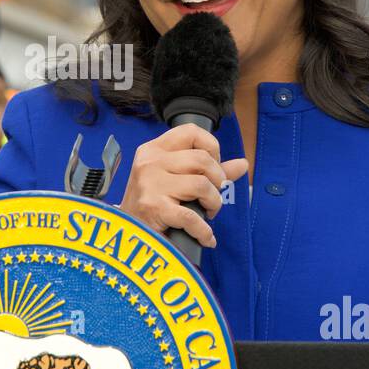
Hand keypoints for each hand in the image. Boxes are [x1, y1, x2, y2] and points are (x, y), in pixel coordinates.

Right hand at [118, 124, 248, 249]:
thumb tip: (243, 164)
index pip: (191, 132)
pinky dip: (204, 230)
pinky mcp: (155, 208)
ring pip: (202, 185)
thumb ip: (208, 170)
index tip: (211, 167)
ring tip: (207, 212)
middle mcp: (150, 162)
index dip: (211, 148)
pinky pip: (193, 216)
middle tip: (212, 195)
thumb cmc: (151, 205)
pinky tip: (205, 237)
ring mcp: (151, 184)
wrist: (125, 234)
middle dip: (216, 180)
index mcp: (154, 150)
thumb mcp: (174, 180)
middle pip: (202, 159)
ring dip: (213, 203)